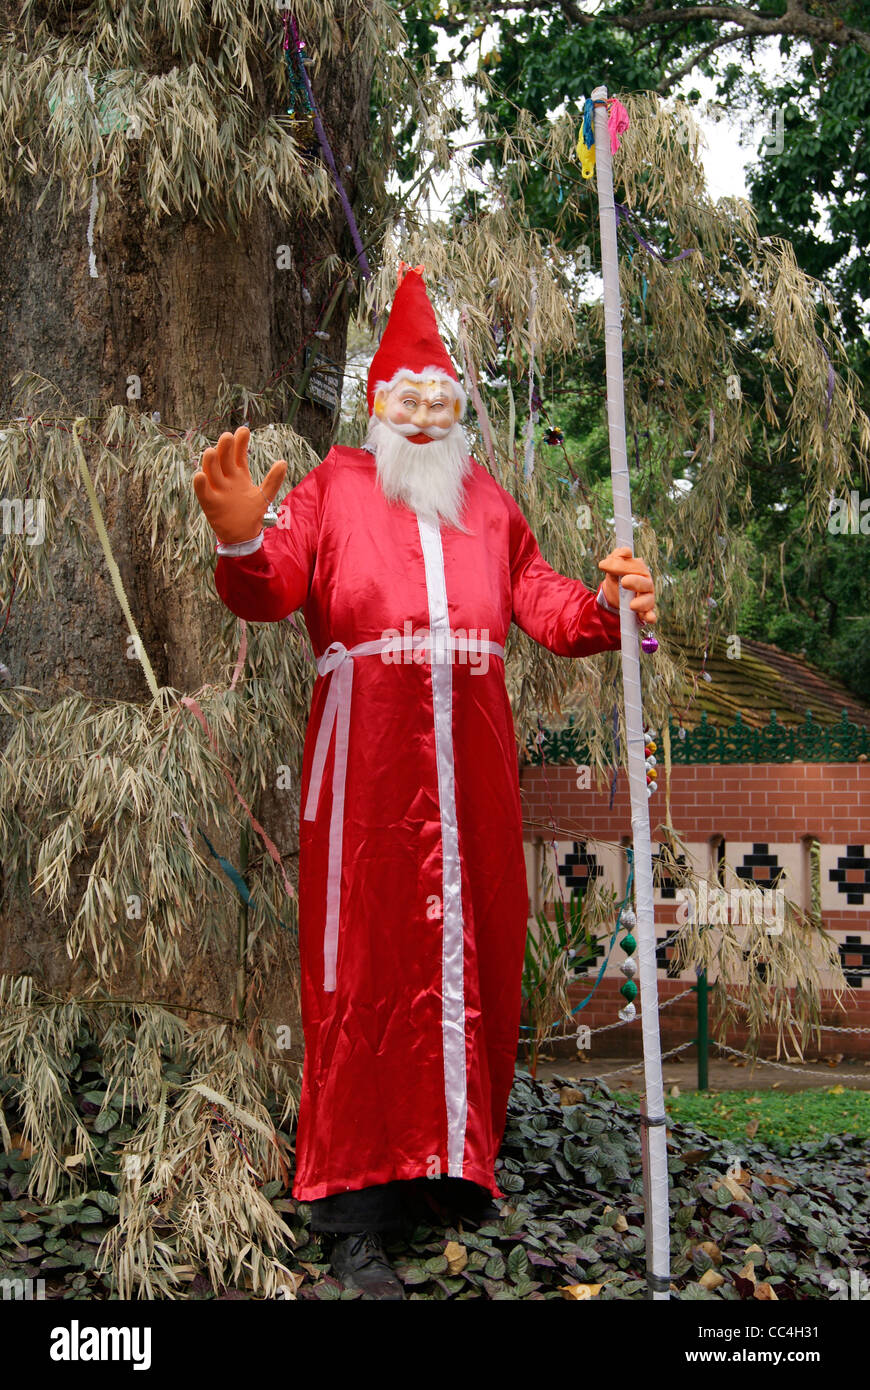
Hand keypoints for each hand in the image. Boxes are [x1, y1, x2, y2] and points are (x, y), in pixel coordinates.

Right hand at [193, 426, 286, 545]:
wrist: (243, 536)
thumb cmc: (252, 514)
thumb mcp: (265, 496)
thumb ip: (273, 480)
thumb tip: (283, 461)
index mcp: (239, 474)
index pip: (238, 454)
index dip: (240, 443)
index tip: (243, 429)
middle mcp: (226, 479)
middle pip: (224, 460)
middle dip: (225, 448)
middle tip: (228, 436)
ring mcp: (217, 490)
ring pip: (211, 472)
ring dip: (211, 462)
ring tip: (211, 451)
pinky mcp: (210, 504)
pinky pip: (203, 493)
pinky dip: (201, 485)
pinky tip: (200, 475)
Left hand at [598, 546, 656, 624]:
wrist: (613, 597)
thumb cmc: (616, 578)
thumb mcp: (612, 568)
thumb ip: (616, 558)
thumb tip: (625, 551)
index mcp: (639, 570)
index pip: (634, 565)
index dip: (620, 565)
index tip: (603, 565)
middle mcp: (646, 583)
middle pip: (644, 582)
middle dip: (635, 582)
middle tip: (624, 582)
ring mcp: (647, 598)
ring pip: (648, 600)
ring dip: (641, 602)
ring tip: (632, 605)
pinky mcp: (645, 612)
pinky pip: (650, 615)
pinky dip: (650, 616)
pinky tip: (649, 618)